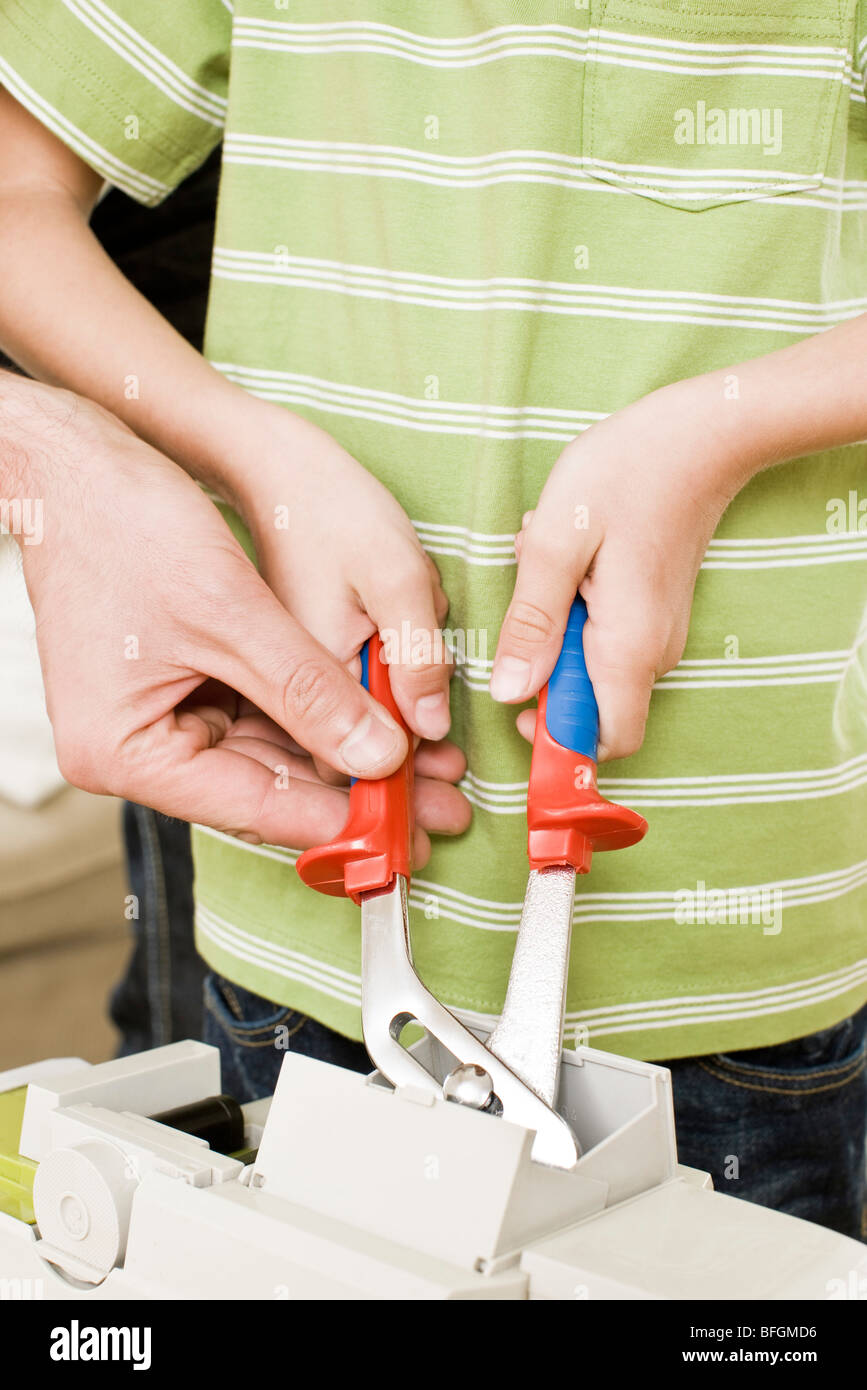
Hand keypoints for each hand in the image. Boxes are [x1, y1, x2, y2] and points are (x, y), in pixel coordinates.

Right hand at [5, 381, 467, 850]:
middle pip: (266, 788)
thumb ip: (309, 690)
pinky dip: (315, 717)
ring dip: (345, 754)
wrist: (76, 464)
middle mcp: (137, 750)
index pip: (253, 805)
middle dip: (356, 791)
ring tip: (428, 768)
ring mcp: (157, 721)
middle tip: (439, 806)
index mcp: (126, 752)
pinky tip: (377, 723)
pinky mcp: (178, 689)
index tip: (412, 836)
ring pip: (270, 755)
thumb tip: (381, 757)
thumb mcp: (231, 612)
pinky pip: (258, 717)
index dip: (341, 823)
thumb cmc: (124, 524)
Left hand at [490, 378, 751, 759]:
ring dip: (551, 623)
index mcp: (629, 648)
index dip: (557, 739)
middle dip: (541, 663)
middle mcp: (652, 653)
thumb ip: (532, 624)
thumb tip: (508, 693)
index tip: (517, 705)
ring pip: (587, 663)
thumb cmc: (628, 473)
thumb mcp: (558, 542)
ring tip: (546, 556)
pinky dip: (569, 603)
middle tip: (529, 594)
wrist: (702, 433)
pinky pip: (599, 633)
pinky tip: (564, 551)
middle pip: (588, 705)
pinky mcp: (651, 612)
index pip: (604, 742)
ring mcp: (656, 633)